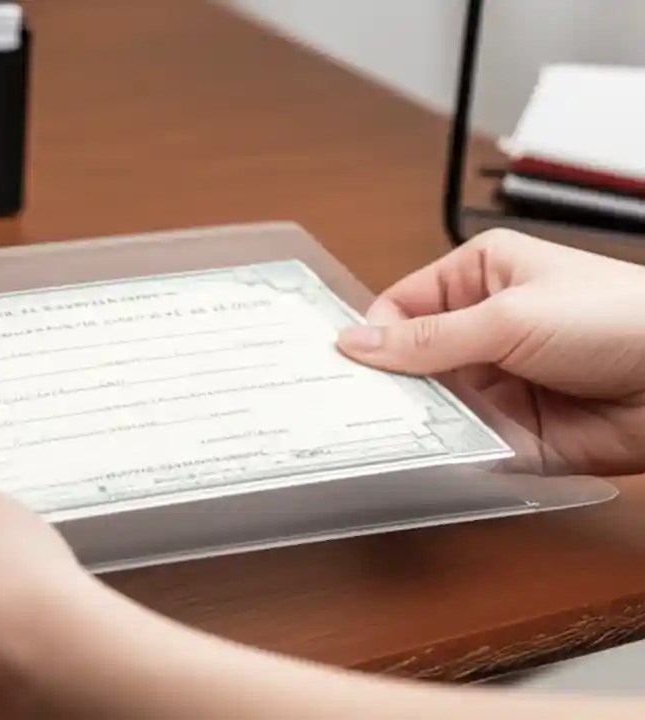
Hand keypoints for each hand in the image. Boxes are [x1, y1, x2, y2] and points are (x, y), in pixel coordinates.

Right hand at [337, 229, 644, 475]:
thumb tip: (355, 343)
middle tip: (350, 407)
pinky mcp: (515, 432)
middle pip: (411, 360)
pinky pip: (464, 445)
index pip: (402, 306)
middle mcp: (485, 327)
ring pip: (432, 406)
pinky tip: (426, 458)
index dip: (372, 335)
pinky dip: (446, 454)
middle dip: (388, 383)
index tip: (343, 366)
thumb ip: (426, 339)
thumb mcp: (507, 316)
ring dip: (415, 422)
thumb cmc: (620, 318)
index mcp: (481, 275)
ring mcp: (500, 382)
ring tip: (383, 435)